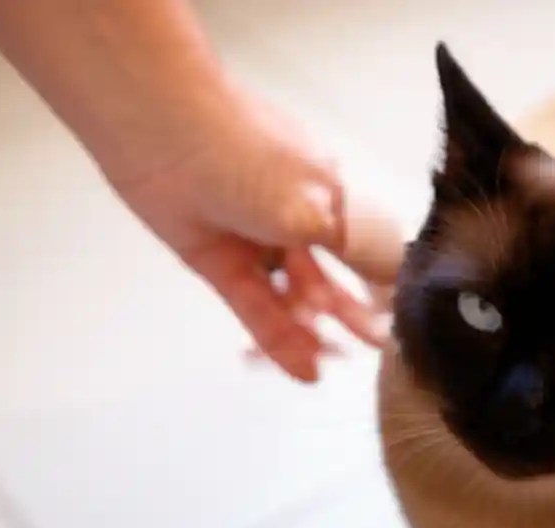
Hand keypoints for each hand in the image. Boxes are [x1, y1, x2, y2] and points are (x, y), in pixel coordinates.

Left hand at [107, 94, 403, 381]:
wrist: (163, 134)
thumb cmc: (241, 153)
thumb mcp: (315, 209)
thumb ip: (348, 249)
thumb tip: (378, 277)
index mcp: (324, 191)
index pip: (359, 245)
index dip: (377, 283)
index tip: (391, 317)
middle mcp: (291, 215)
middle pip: (325, 276)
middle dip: (348, 314)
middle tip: (367, 346)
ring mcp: (253, 240)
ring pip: (289, 296)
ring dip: (311, 330)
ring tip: (329, 361)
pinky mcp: (218, 262)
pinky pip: (255, 307)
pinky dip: (278, 338)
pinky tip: (301, 366)